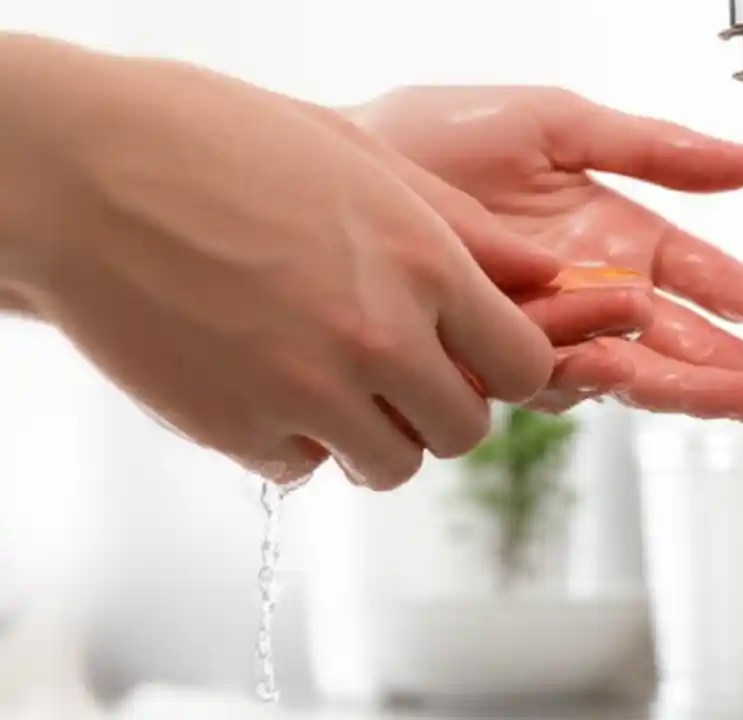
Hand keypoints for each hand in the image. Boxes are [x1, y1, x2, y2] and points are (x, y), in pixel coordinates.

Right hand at [0, 37, 558, 488]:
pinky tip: (262, 384)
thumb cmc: (219, 143)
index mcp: (422, 264)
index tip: (477, 359)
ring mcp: (307, 391)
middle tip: (398, 377)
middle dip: (440, 409)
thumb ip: (463, 229)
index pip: (522, 364)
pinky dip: (292, 441)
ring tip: (330, 385)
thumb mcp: (362, 161)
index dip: (507, 368)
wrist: (81, 168)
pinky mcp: (238, 429)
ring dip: (373, 437)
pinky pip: (301, 469)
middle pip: (465, 430)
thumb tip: (541, 275)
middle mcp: (378, 337)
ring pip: (391, 465)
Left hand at [351, 87, 742, 430]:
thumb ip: (650, 145)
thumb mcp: (556, 124)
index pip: (706, 281)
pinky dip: (627, 379)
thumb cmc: (433, 142)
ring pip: (646, 375)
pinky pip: (577, 378)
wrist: (339, 172)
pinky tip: (670, 380)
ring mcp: (552, 332)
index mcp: (613, 237)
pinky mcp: (507, 359)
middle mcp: (591, 295)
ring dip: (712, 391)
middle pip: (691, 345)